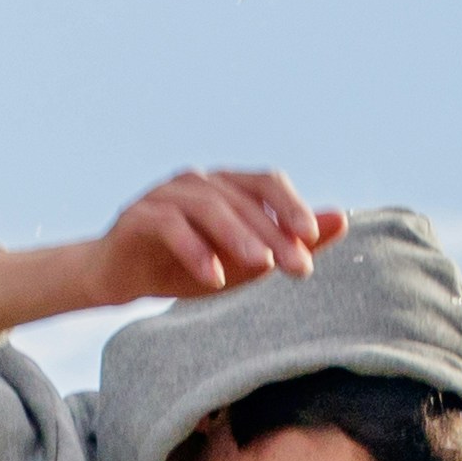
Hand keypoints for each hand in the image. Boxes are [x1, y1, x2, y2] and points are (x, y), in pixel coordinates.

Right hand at [0, 172, 343, 338]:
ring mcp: (165, 195)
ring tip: (262, 268)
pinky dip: (194, 252)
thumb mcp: (245, 261)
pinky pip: (170, 228)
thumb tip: (340, 220)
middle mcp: (197, 181)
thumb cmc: (188, 267)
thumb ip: (291, 240)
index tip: (312, 240)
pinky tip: (213, 279)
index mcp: (225, 185)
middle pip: (242, 200)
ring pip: (208, 208)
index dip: (291, 208)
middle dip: (274, 235)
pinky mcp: (138, 217)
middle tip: (299, 268)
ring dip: (239, 238)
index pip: (266, 183)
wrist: (121, 278)